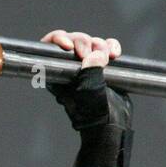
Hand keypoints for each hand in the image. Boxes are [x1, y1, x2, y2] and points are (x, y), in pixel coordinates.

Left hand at [39, 29, 132, 166]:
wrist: (111, 127)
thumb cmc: (95, 116)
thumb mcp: (90, 95)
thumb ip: (91, 73)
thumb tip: (95, 54)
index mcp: (59, 75)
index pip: (49, 49)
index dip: (57, 39)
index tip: (68, 45)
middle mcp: (71, 69)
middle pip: (73, 41)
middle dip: (84, 42)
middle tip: (92, 53)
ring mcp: (88, 66)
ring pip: (91, 42)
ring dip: (100, 44)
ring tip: (108, 57)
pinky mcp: (104, 66)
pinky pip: (106, 47)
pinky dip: (112, 46)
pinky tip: (115, 55)